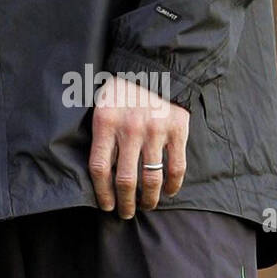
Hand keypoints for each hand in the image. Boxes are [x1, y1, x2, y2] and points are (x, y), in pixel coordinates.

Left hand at [88, 73, 187, 217]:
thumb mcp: (101, 104)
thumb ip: (100, 134)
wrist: (154, 64)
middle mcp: (130, 129)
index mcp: (106, 123)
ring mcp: (155, 131)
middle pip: (126, 180)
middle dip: (125, 203)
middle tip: (125, 213)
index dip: (103, 193)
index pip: (100, 168)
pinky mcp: (177, 130)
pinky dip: (173, 185)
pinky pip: (176, 167)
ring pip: (151, 178)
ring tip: (146, 206)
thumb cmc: (121, 87)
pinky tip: (169, 192)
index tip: (106, 205)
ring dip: (149, 199)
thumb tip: (99, 171)